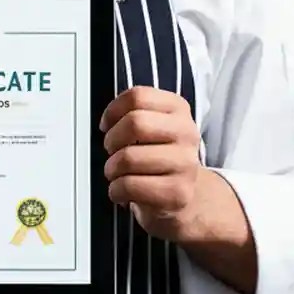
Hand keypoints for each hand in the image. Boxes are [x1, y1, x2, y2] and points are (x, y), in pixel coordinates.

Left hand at [100, 86, 200, 238]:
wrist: (185, 196)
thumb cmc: (159, 158)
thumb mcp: (154, 127)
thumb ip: (132, 114)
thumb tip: (107, 121)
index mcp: (178, 109)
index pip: (138, 96)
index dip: (113, 111)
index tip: (107, 125)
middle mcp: (186, 132)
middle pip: (135, 123)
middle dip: (112, 140)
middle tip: (112, 151)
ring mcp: (185, 163)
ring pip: (128, 157)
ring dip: (112, 169)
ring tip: (118, 174)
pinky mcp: (178, 192)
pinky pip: (130, 185)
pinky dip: (116, 191)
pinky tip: (123, 192)